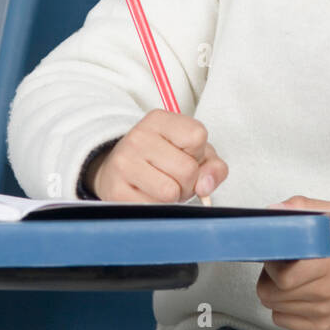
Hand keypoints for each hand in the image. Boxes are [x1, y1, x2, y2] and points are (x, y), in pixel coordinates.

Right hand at [92, 109, 227, 202]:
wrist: (117, 170)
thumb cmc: (162, 160)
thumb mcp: (192, 152)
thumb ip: (213, 166)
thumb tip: (205, 187)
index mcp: (159, 120)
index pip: (197, 136)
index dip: (198, 154)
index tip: (185, 155)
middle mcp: (138, 137)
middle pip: (187, 170)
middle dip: (188, 182)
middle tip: (174, 178)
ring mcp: (124, 164)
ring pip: (170, 192)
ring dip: (173, 198)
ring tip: (162, 187)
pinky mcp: (116, 191)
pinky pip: (153, 208)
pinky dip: (157, 208)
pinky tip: (147, 196)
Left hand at [256, 195, 329, 329]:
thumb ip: (304, 207)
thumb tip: (272, 210)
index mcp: (329, 263)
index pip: (282, 277)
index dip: (272, 262)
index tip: (277, 252)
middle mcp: (326, 293)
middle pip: (271, 293)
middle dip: (269, 276)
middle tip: (283, 263)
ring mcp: (324, 313)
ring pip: (274, 306)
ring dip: (276, 290)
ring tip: (294, 276)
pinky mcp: (323, 326)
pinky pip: (282, 321)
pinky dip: (283, 307)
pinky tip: (298, 292)